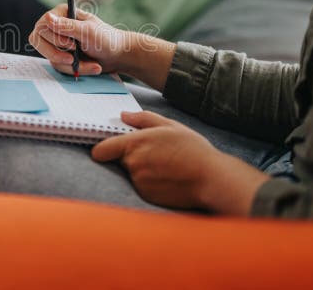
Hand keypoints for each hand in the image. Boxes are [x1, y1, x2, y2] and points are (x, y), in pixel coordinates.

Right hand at [28, 4, 128, 75]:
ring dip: (71, 65)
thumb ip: (67, 26)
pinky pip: (58, 66)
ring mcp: (57, 43)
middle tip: (74, 56)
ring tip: (92, 64)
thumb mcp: (88, 32)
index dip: (54, 38)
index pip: (43, 25)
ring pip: (50, 57)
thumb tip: (47, 18)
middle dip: (58, 54)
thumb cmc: (106, 39)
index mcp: (62, 14)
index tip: (71, 44)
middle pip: (39, 42)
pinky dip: (75, 70)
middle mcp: (56, 27)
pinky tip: (91, 66)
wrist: (118, 56)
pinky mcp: (61, 56)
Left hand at [92, 111, 268, 212]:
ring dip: (142, 171)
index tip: (107, 150)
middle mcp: (133, 164)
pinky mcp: (146, 196)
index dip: (102, 150)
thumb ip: (143, 119)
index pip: (100, 150)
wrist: (212, 179)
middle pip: (119, 161)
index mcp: (135, 143)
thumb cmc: (193, 149)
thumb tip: (123, 115)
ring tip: (166, 166)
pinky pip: (141, 187)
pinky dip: (150, 183)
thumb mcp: (170, 125)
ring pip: (132, 174)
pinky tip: (168, 179)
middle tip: (155, 155)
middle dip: (131, 157)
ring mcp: (139, 182)